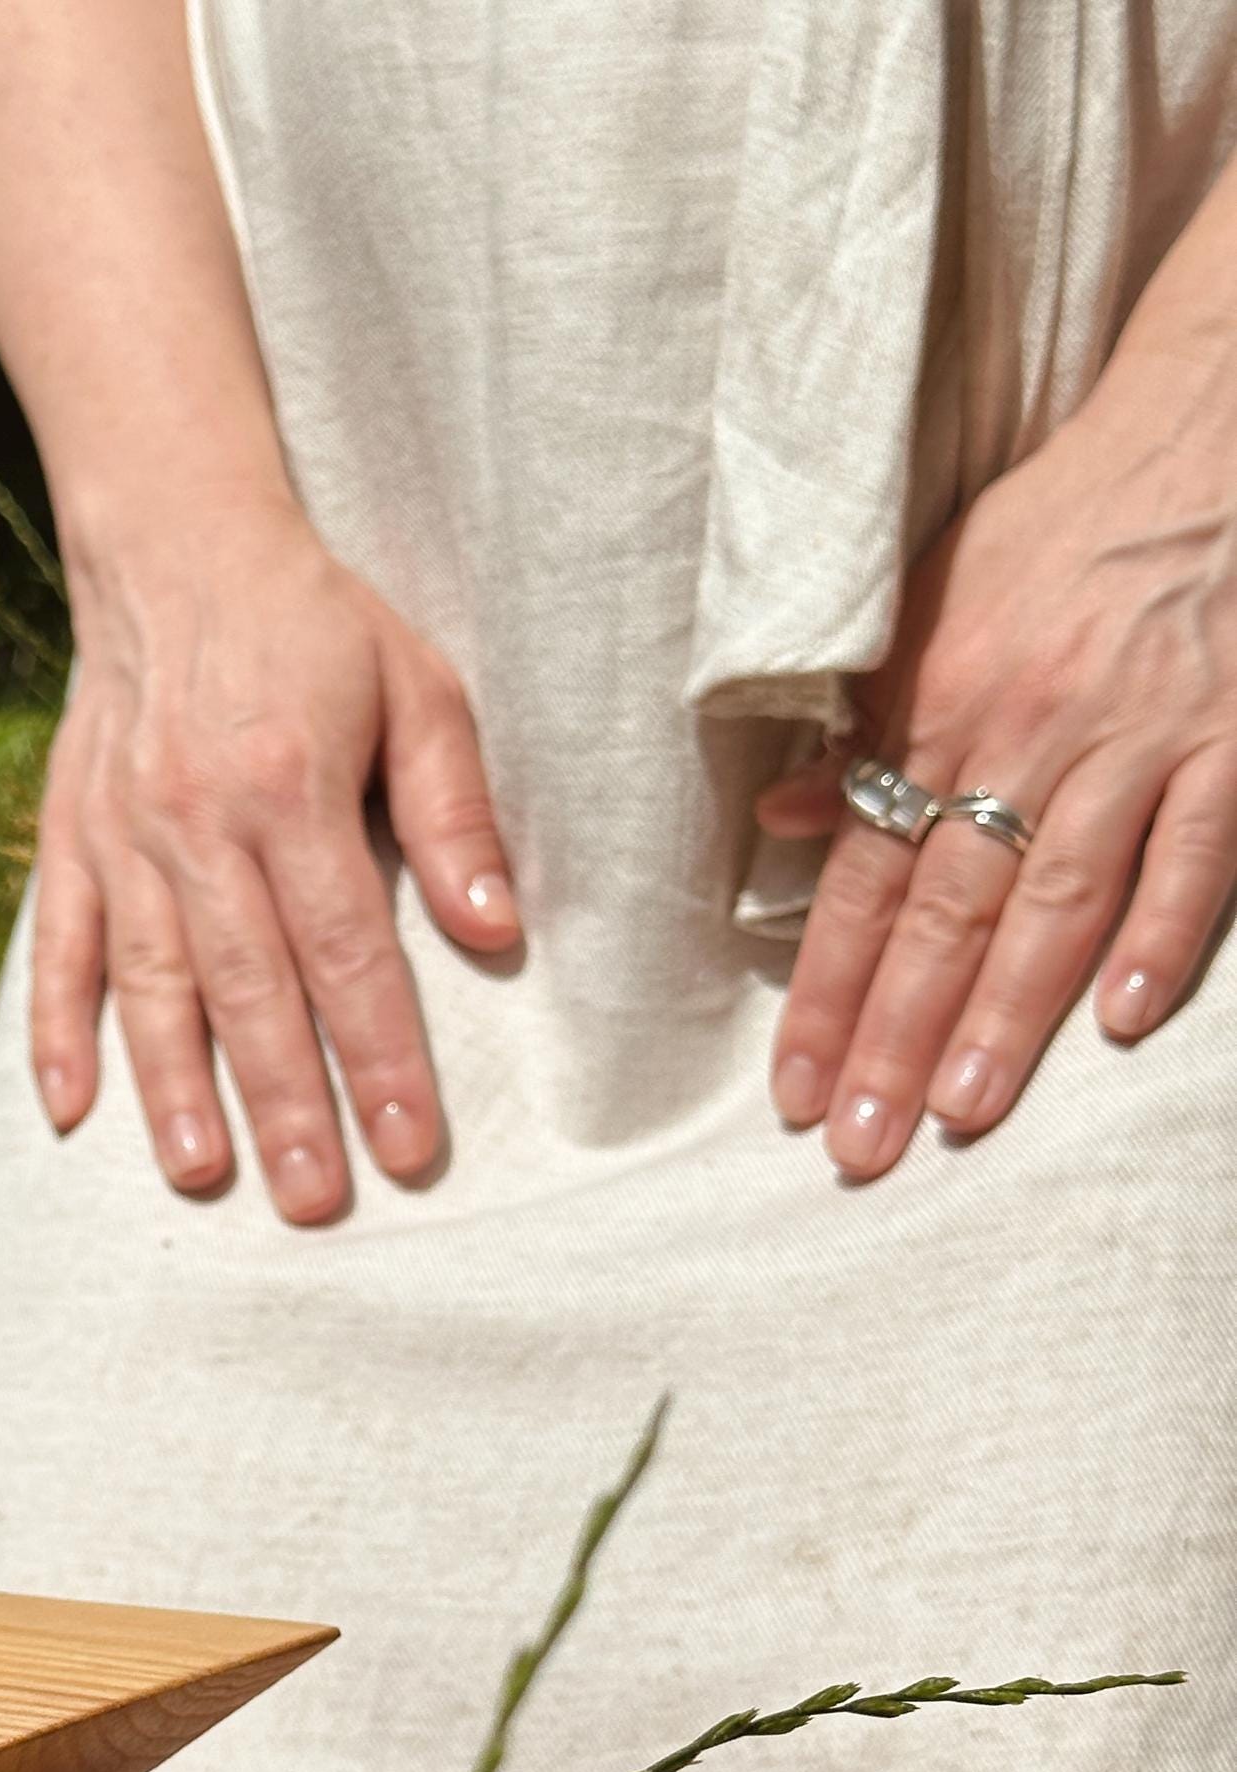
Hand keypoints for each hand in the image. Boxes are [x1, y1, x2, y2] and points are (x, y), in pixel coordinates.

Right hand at [33, 498, 517, 1219]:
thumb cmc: (315, 623)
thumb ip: (452, 812)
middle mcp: (196, 818)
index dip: (378, 1055)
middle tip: (313, 1202)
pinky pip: (59, 945)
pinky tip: (72, 1112)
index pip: (347, 950)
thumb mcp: (418, 684)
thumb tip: (495, 933)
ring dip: (175, 1088)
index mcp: (289, 781)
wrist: (174, 540)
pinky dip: (58, 1029)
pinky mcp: (70, 834)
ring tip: (204, 1177)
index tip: (406, 1144)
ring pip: (150, 982)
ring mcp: (122, 832)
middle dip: (285, 1103)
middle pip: (249, 987)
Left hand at [757, 374, 1236, 1178]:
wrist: (1211, 426)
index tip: (793, 1090)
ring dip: (1004, 1013)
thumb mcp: (927, 603)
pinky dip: (1160, 933)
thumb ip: (862, 722)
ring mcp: (1136, 739)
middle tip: (859, 1145)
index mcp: (940, 706)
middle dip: (895, 1037)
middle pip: (946, 912)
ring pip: (1057, 899)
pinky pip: (1196, 851)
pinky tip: (1120, 1016)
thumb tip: (781, 815)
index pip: (862, 877)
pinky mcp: (1234, 739)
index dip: (825, 990)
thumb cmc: (1062, 525)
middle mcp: (1026, 732)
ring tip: (960, 1112)